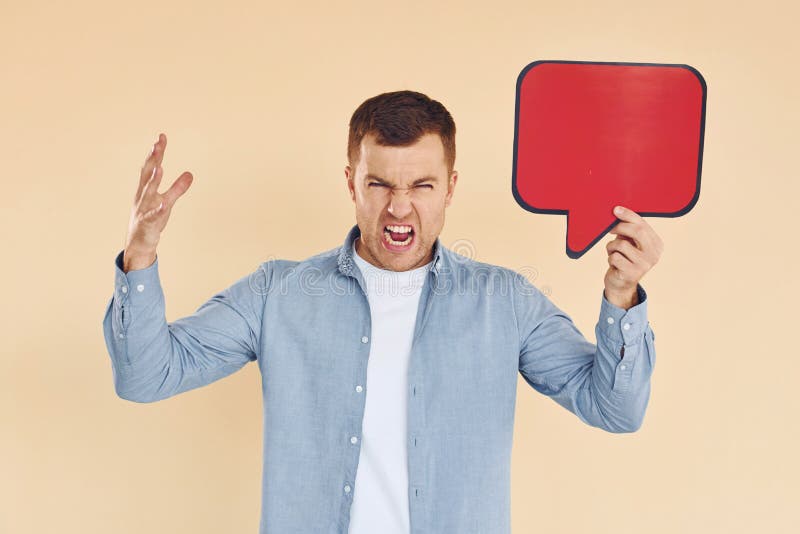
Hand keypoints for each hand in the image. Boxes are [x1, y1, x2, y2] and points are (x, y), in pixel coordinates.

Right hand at [123, 133, 192, 270]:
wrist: (138, 243)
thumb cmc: (151, 219)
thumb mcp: (166, 201)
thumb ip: (177, 188)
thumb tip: (190, 173)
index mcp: (145, 189)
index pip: (150, 166)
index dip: (156, 152)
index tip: (161, 137)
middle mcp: (142, 196)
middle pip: (148, 174)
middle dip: (153, 159)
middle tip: (157, 144)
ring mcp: (144, 209)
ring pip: (148, 193)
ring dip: (154, 180)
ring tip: (160, 168)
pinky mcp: (148, 223)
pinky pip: (153, 216)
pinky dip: (158, 210)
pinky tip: (163, 204)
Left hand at [603, 205, 663, 308]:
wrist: (621, 284)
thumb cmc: (624, 258)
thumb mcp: (629, 242)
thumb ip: (628, 229)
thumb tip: (618, 212)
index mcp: (656, 244)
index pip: (643, 224)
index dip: (628, 215)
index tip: (616, 209)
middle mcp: (654, 254)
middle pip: (637, 231)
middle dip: (619, 227)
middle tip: (609, 229)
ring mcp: (644, 265)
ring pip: (621, 244)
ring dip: (611, 246)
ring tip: (613, 252)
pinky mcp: (632, 274)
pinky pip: (614, 257)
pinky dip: (610, 258)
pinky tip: (614, 264)